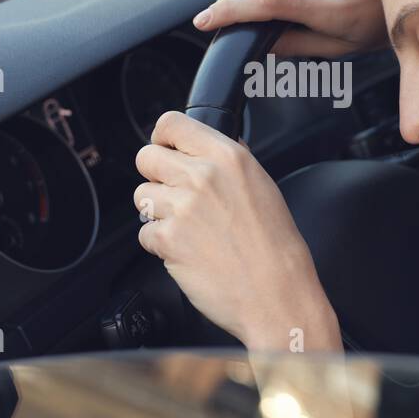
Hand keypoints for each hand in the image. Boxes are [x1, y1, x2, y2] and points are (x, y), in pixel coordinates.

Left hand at [133, 111, 341, 351]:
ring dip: (157, 212)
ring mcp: (182, 207)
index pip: (172, 123)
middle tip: (174, 195)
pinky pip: (145, 232)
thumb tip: (207, 147)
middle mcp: (202, 177)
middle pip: (146, 157)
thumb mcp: (263, 186)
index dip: (163, 138)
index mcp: (228, 157)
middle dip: (155, 176)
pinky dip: (160, 244)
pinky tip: (188, 251)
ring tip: (188, 228)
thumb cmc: (276, 247)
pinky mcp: (168, 239)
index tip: (166, 150)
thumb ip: (230, 162)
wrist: (277, 294)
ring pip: (141, 195)